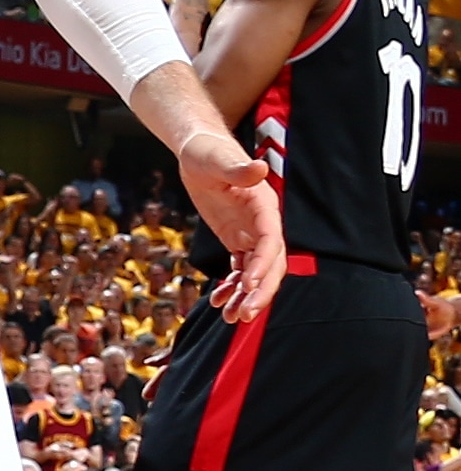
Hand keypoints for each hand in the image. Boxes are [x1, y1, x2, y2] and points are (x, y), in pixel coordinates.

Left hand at [176, 125, 283, 323]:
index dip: (263, 264)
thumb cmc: (207, 152)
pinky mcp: (237, 239)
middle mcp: (263, 224)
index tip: (248, 284)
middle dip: (260, 291)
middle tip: (243, 315)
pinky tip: (218, 302)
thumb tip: (259, 169)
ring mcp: (251, 234)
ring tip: (230, 318)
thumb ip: (237, 169)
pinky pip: (240, 268)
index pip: (271, 241)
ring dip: (246, 295)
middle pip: (270, 264)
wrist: (199, 152)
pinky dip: (233, 287)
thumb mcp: (216, 159)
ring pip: (256, 272)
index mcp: (264, 206)